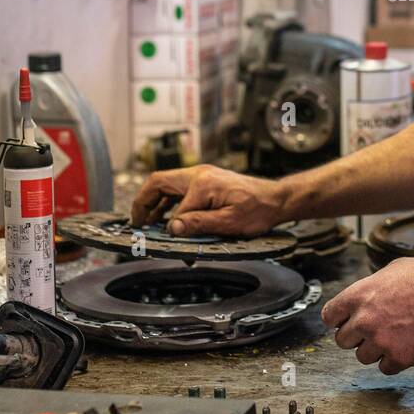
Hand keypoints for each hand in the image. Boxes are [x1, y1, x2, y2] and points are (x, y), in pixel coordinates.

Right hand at [130, 165, 286, 236]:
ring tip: (147, 223)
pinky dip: (168, 202)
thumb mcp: (229, 222)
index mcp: (202, 183)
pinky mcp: (206, 181)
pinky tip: (168, 218)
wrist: (276, 200)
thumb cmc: (258, 210)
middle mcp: (199, 174)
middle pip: (158, 183)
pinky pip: (179, 189)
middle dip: (143, 203)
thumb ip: (198, 224)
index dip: (162, 224)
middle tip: (137, 224)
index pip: (170, 204)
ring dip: (154, 203)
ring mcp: (202, 176)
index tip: (157, 238)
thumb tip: (172, 228)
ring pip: (166, 185)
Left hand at [321, 257, 413, 374]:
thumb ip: (372, 287)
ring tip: (393, 337)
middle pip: (342, 341)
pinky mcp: (400, 357)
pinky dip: (394, 360)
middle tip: (372, 330)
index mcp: (358, 295)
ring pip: (362, 357)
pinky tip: (404, 347)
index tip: (346, 322)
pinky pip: (385, 368)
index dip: (338, 320)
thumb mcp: (391, 270)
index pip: (329, 316)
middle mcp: (365, 320)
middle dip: (356, 336)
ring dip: (375, 349)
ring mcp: (381, 340)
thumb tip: (366, 296)